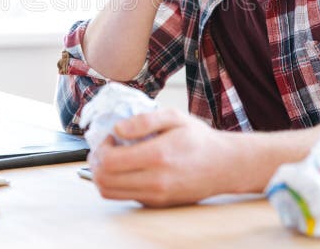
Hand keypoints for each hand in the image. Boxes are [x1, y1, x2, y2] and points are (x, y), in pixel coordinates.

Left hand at [88, 108, 239, 207]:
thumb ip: (144, 120)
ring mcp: (155, 196)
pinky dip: (117, 183)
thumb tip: (117, 128)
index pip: (108, 161)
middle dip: (96, 162)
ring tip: (113, 158)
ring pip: (109, 192)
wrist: (224, 166)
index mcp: (157, 156)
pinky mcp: (156, 204)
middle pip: (103, 180)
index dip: (101, 147)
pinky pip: (124, 196)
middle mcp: (154, 181)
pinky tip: (128, 168)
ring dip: (103, 175)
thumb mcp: (175, 117)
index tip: (110, 136)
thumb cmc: (199, 139)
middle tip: (105, 147)